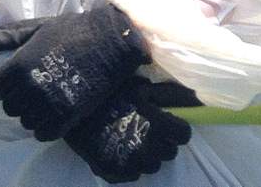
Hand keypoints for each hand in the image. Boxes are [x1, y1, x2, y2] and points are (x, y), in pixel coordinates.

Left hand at [0, 4, 148, 140]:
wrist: (109, 41)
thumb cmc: (72, 30)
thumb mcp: (37, 27)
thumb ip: (8, 36)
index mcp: (20, 65)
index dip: (4, 86)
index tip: (14, 83)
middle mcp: (30, 87)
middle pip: (10, 107)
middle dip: (17, 100)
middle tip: (30, 93)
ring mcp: (49, 104)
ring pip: (26, 122)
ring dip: (31, 115)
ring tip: (41, 105)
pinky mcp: (68, 116)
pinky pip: (44, 133)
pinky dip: (44, 129)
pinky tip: (51, 118)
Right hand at [63, 77, 197, 182]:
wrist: (66, 105)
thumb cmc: (105, 90)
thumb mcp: (138, 85)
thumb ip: (166, 93)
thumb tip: (194, 97)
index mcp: (156, 124)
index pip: (183, 135)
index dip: (177, 127)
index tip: (167, 120)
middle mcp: (147, 148)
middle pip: (169, 152)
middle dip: (162, 140)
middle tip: (146, 126)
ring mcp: (129, 164)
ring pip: (151, 166)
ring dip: (146, 154)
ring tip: (130, 137)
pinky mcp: (112, 173)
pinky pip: (131, 174)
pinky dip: (127, 164)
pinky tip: (117, 147)